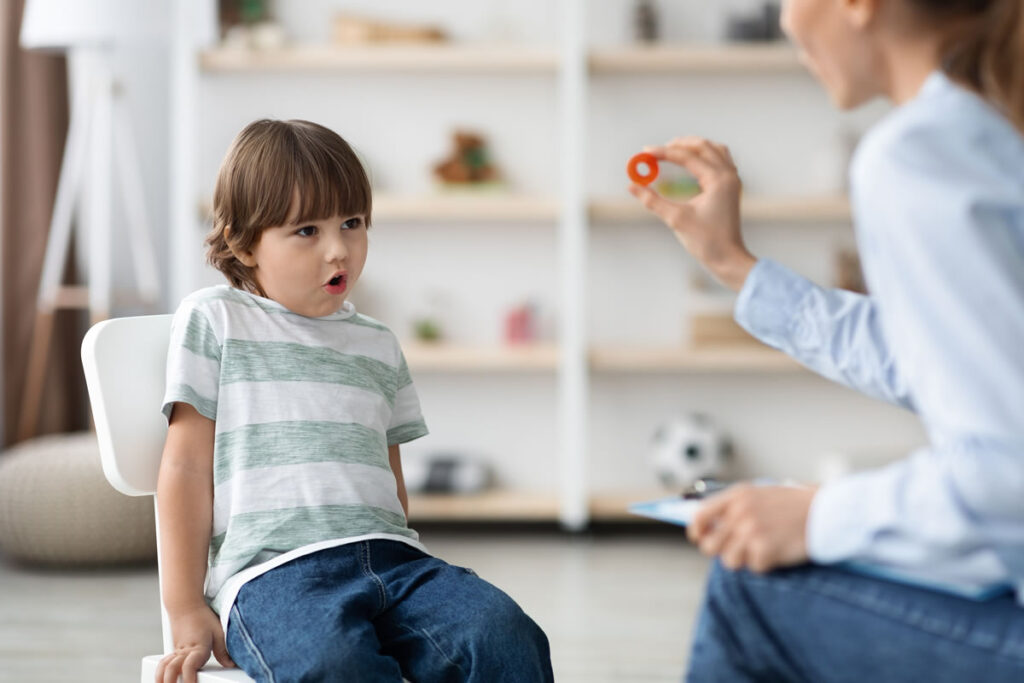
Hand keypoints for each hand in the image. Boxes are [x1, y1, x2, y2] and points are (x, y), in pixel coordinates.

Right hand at [156, 605, 234, 682]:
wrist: (186, 605)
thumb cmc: (203, 617)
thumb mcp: (218, 632)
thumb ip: (223, 651)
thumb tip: (230, 664)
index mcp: (197, 648)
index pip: (189, 666)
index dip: (189, 678)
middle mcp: (185, 651)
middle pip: (172, 670)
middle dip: (172, 682)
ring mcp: (177, 651)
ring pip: (164, 668)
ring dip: (162, 679)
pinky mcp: (174, 651)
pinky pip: (164, 664)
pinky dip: (161, 673)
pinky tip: (161, 680)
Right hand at [628, 137, 756, 291]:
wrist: (728, 258)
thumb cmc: (706, 241)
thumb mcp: (675, 219)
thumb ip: (652, 200)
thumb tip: (632, 186)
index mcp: (718, 180)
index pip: (687, 157)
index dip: (663, 153)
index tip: (645, 152)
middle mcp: (728, 175)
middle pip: (703, 146)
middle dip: (679, 145)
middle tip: (657, 150)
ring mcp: (732, 180)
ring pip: (714, 150)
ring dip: (694, 146)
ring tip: (673, 150)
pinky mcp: (731, 187)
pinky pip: (720, 160)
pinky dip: (705, 155)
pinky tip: (693, 161)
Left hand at [687, 483, 818, 572]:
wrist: (826, 511)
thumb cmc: (794, 504)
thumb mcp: (760, 494)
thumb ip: (735, 506)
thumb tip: (711, 525)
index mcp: (737, 496)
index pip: (700, 516)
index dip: (697, 531)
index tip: (700, 538)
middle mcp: (740, 512)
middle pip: (709, 545)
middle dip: (720, 551)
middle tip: (737, 549)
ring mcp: (752, 531)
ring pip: (729, 560)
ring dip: (744, 559)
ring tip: (761, 549)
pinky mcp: (765, 549)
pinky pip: (754, 567)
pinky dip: (765, 564)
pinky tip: (778, 550)